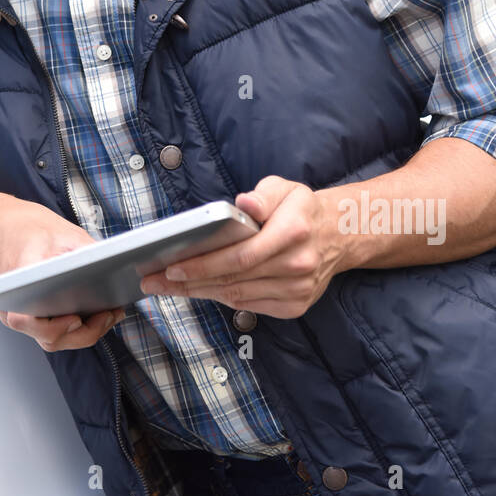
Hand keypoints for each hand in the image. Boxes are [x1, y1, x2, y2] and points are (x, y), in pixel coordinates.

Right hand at [0, 192, 126, 351]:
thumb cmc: (22, 227)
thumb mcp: (61, 231)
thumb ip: (87, 253)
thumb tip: (117, 270)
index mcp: (16, 282)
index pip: (29, 319)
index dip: (58, 325)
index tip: (79, 318)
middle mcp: (12, 306)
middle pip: (47, 336)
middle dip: (83, 332)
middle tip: (108, 315)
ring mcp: (18, 313)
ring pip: (51, 337)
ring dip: (82, 332)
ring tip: (107, 315)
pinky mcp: (27, 313)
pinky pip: (51, 328)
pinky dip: (73, 326)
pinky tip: (94, 313)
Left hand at [138, 176, 341, 318]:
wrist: (340, 235)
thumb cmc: (302, 209)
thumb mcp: (284, 188)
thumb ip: (262, 195)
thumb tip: (243, 204)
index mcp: (294, 231)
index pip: (242, 255)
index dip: (204, 264)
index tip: (172, 267)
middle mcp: (298, 265)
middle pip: (234, 279)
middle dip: (189, 283)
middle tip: (154, 281)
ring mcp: (298, 290)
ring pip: (239, 296)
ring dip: (200, 293)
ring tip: (168, 287)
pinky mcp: (295, 305)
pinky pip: (250, 306)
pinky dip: (222, 298)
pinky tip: (201, 290)